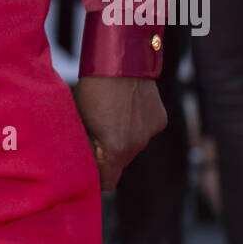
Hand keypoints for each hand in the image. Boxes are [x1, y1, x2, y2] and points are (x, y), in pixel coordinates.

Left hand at [73, 76, 166, 192]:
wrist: (120, 61)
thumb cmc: (93, 88)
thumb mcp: (82, 120)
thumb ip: (87, 145)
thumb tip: (84, 160)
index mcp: (115, 150)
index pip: (108, 183)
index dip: (97, 177)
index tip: (89, 166)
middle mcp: (137, 146)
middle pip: (120, 163)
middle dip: (109, 154)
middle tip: (97, 132)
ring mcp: (150, 133)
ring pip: (134, 146)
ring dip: (123, 137)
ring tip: (111, 114)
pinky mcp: (160, 120)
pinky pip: (146, 130)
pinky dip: (137, 124)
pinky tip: (127, 106)